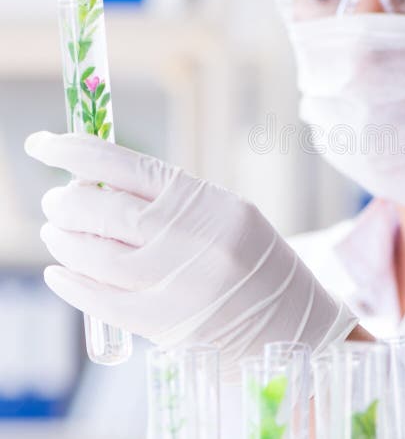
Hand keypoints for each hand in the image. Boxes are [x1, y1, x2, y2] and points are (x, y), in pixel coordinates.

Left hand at [25, 131, 356, 377]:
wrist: (294, 324)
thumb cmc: (257, 264)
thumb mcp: (227, 216)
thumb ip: (171, 201)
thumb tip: (101, 185)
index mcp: (209, 203)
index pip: (128, 167)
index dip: (77, 152)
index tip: (45, 145)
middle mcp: (193, 238)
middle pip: (104, 210)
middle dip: (67, 202)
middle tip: (56, 202)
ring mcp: (179, 283)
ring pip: (94, 254)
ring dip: (64, 240)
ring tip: (58, 234)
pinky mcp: (166, 324)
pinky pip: (101, 300)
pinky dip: (71, 284)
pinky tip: (60, 273)